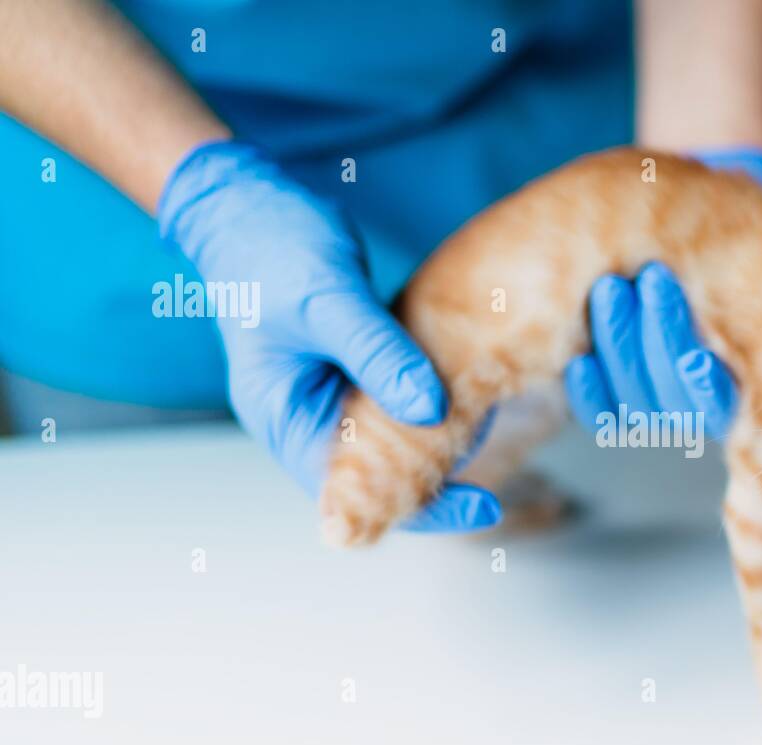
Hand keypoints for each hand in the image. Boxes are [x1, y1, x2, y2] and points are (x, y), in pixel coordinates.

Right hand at [157, 140, 500, 531]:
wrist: (245, 201)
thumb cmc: (269, 248)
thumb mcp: (327, 301)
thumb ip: (378, 356)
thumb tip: (432, 411)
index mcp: (285, 418)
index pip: (354, 494)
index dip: (420, 509)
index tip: (481, 507)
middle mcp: (307, 417)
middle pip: (378, 478)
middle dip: (438, 482)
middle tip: (498, 480)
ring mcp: (330, 394)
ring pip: (393, 441)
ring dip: (440, 442)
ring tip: (495, 428)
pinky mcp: (353, 367)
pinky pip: (397, 399)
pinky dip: (431, 400)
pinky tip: (477, 392)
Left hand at [565, 147, 761, 439]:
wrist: (698, 240)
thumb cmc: (737, 251)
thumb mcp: (758, 261)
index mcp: (748, 383)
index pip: (721, 395)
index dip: (700, 369)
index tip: (685, 326)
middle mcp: (705, 404)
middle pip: (675, 394)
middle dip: (657, 335)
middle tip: (649, 279)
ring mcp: (661, 406)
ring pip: (637, 399)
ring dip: (619, 344)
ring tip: (608, 289)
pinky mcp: (622, 404)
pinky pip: (603, 412)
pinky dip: (589, 389)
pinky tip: (577, 362)